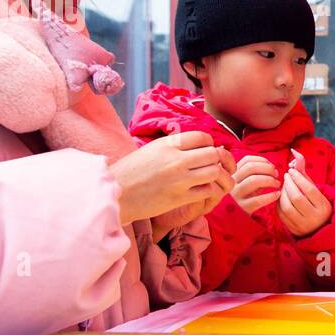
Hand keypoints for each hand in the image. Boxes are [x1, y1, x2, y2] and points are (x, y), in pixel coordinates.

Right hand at [110, 131, 233, 226]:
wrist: (114, 194)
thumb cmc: (130, 172)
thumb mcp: (150, 150)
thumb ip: (172, 146)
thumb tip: (194, 144)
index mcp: (168, 144)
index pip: (203, 137)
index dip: (210, 144)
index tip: (207, 151)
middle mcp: (176, 159)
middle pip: (214, 153)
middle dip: (219, 160)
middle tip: (217, 166)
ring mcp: (179, 179)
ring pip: (215, 171)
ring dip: (219, 176)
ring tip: (214, 179)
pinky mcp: (179, 198)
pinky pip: (208, 190)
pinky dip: (211, 190)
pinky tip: (204, 191)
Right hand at [232, 155, 280, 215]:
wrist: (235, 218)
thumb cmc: (245, 197)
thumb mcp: (245, 183)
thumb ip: (255, 173)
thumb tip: (272, 167)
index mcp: (233, 174)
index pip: (247, 160)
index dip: (262, 160)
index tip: (272, 166)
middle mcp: (232, 183)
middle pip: (251, 167)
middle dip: (267, 168)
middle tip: (276, 174)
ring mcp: (236, 196)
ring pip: (253, 180)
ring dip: (270, 180)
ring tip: (277, 184)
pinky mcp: (243, 208)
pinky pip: (258, 200)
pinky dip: (271, 195)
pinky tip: (277, 194)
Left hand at [276, 150, 331, 236]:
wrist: (319, 227)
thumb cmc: (316, 202)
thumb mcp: (315, 189)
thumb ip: (304, 172)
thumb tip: (294, 151)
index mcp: (323, 206)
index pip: (309, 189)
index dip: (298, 178)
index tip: (291, 171)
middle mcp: (314, 217)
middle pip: (297, 197)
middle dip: (288, 184)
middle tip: (285, 176)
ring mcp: (303, 225)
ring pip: (287, 207)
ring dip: (282, 193)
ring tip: (283, 186)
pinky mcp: (293, 230)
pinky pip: (281, 215)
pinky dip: (278, 203)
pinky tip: (280, 196)